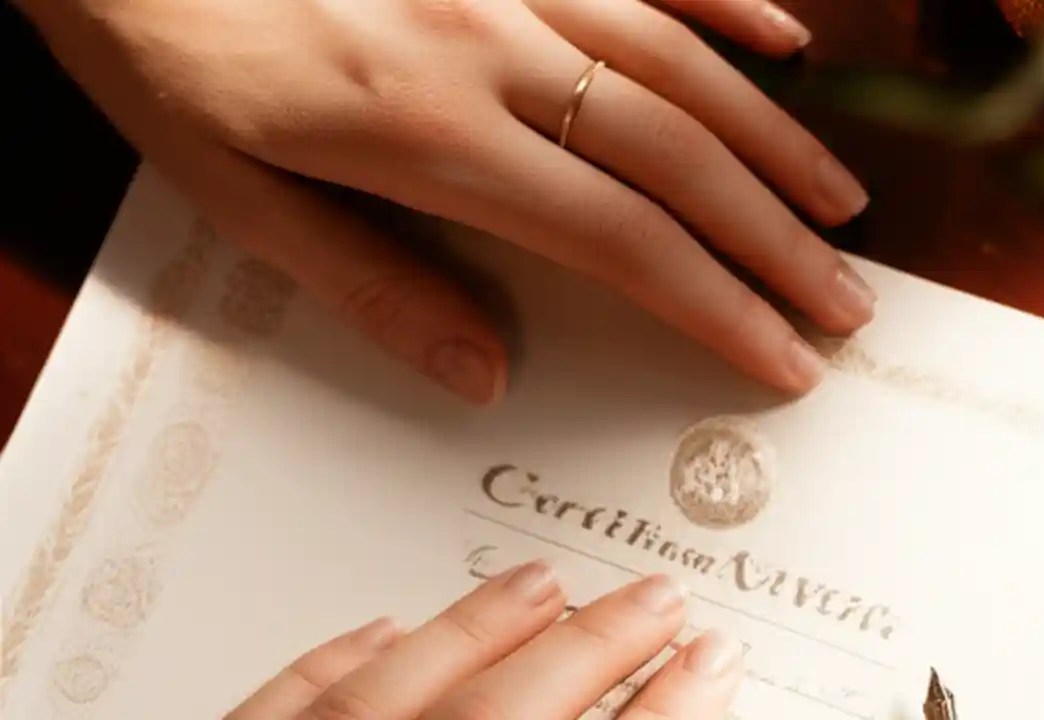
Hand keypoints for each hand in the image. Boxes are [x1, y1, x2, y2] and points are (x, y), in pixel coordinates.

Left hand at [22, 0, 874, 403]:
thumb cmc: (173, 60)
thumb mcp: (242, 201)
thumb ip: (376, 287)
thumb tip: (486, 373)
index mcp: (429, 131)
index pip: (619, 240)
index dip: (716, 307)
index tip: (781, 355)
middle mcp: (492, 47)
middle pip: (676, 159)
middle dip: (773, 243)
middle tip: (843, 303)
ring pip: (681, 64)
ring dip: (773, 142)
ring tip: (838, 204)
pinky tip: (785, 43)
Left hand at [226, 562, 741, 718]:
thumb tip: (654, 705)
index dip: (670, 711)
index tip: (718, 662)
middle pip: (506, 713)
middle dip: (597, 649)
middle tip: (662, 599)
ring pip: (394, 693)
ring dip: (479, 629)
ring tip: (543, 581)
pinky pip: (280, 710)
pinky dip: (335, 663)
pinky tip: (378, 626)